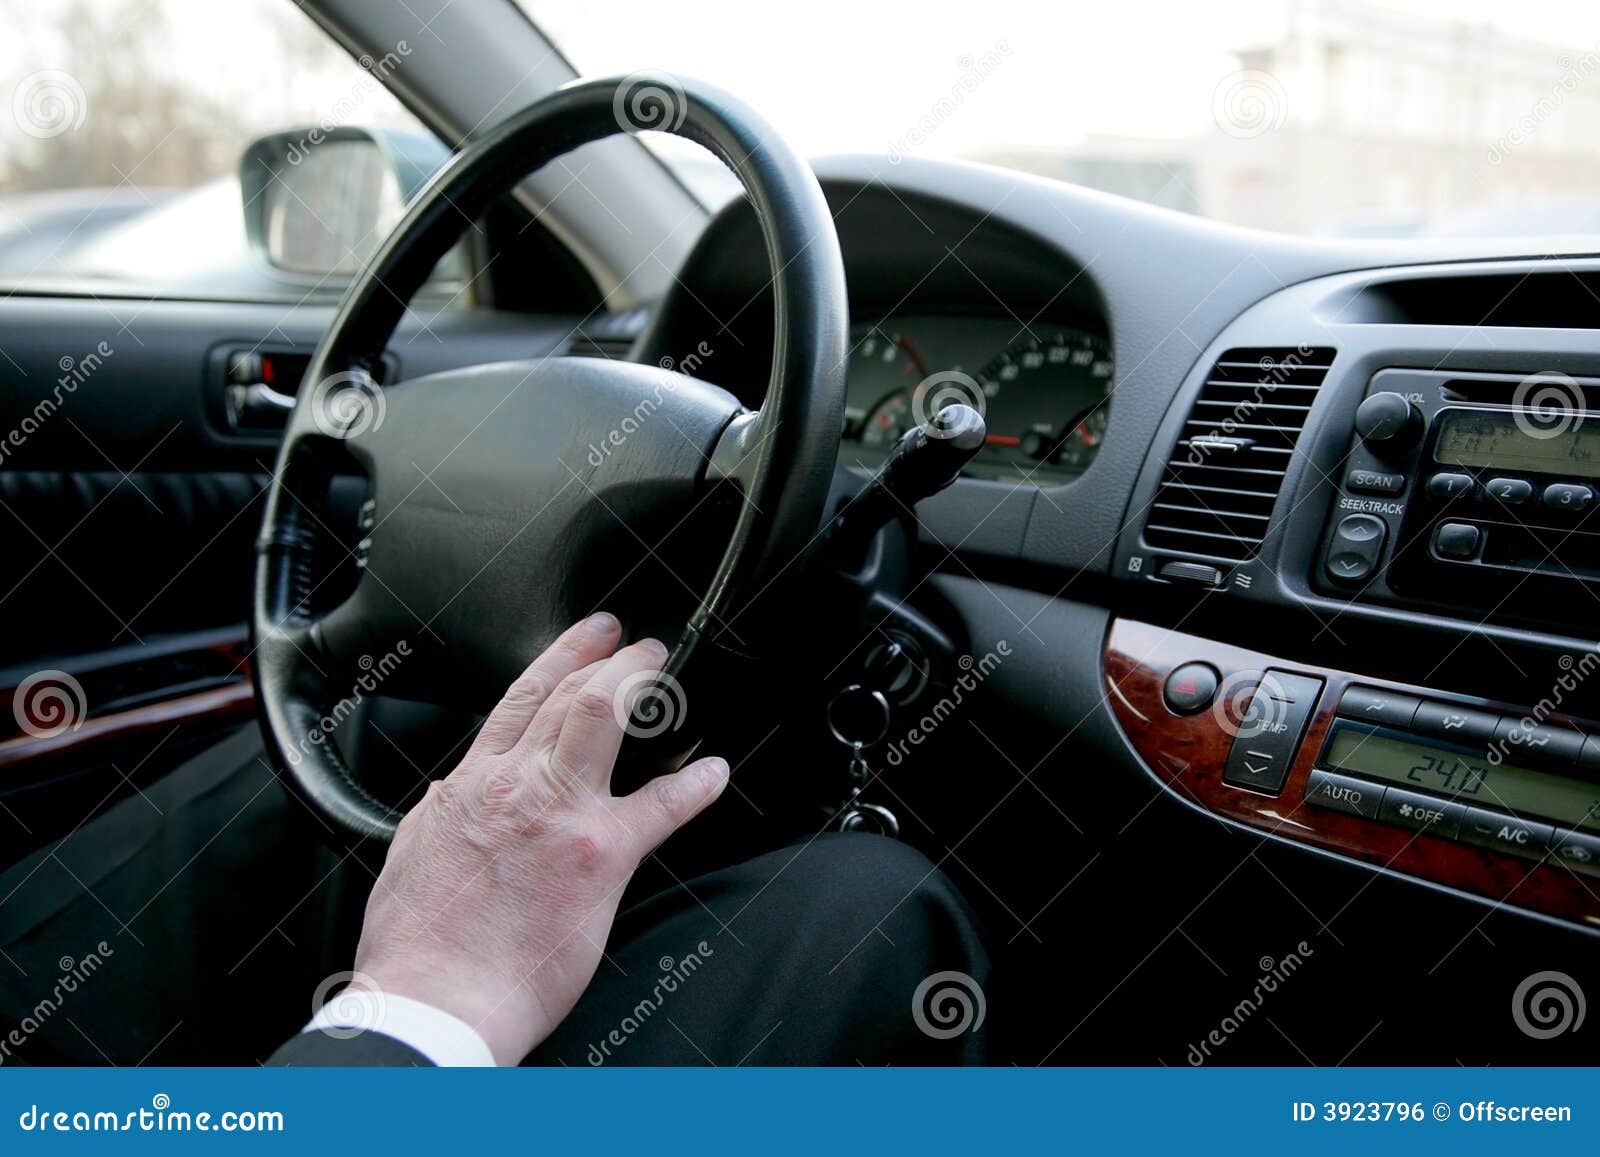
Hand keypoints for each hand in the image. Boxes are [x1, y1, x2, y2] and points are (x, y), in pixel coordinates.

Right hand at [348, 613, 729, 1063]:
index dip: (560, 658)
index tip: (586, 640)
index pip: (520, 700)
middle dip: (608, 657)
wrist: (436, 999)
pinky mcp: (600, 856)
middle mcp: (516, 786)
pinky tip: (714, 773)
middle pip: (568, 695)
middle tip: (634, 642)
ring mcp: (561, 815)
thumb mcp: (411, 855)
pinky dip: (693, 785)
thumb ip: (440, 814)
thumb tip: (452, 791)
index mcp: (472, 786)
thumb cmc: (419, 946)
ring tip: (661, 668)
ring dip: (638, 685)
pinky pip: (660, 806)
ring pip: (602, 718)